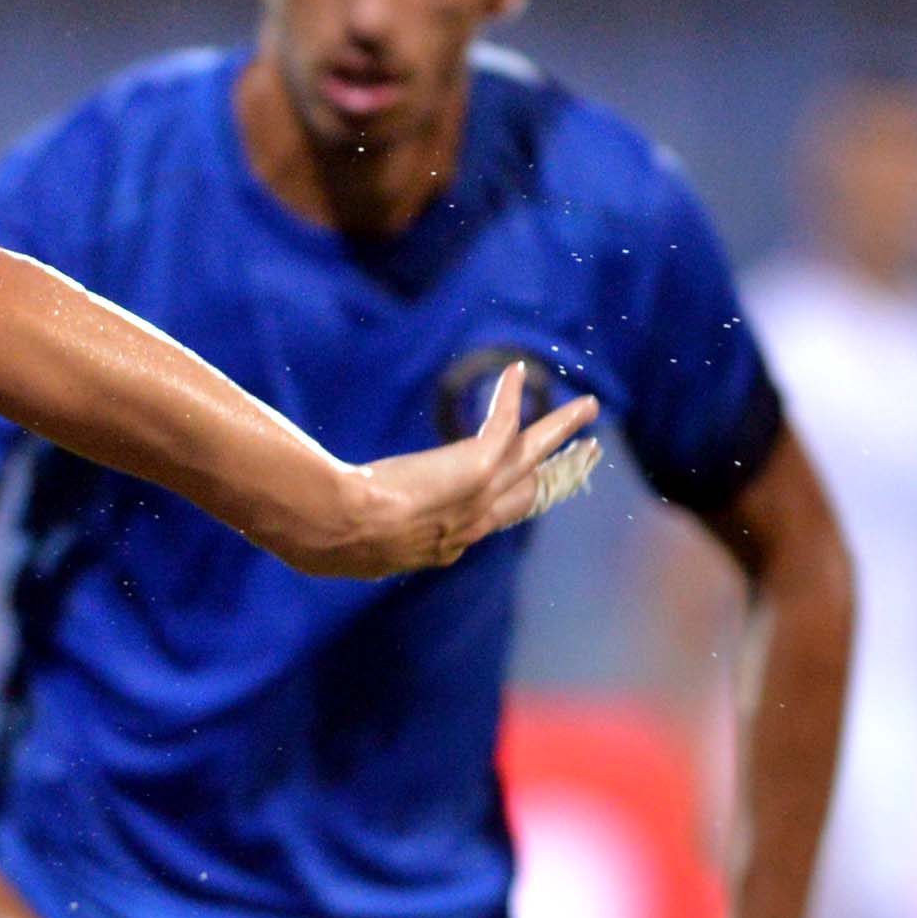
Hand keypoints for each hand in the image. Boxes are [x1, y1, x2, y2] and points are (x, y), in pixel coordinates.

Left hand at [306, 363, 606, 579]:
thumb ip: (363, 541)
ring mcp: (483, 494)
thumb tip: (326, 542)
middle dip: (563, 471)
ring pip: (537, 454)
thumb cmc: (337, 539)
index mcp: (450, 543)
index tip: (526, 491)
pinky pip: (506, 423)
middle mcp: (476, 522)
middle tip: (587, 454)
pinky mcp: (479, 466)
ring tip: (589, 407)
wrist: (345, 529)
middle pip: (534, 491)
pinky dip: (510, 396)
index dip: (511, 502)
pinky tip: (514, 370)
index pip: (491, 520)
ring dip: (564, 428)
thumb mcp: (357, 547)